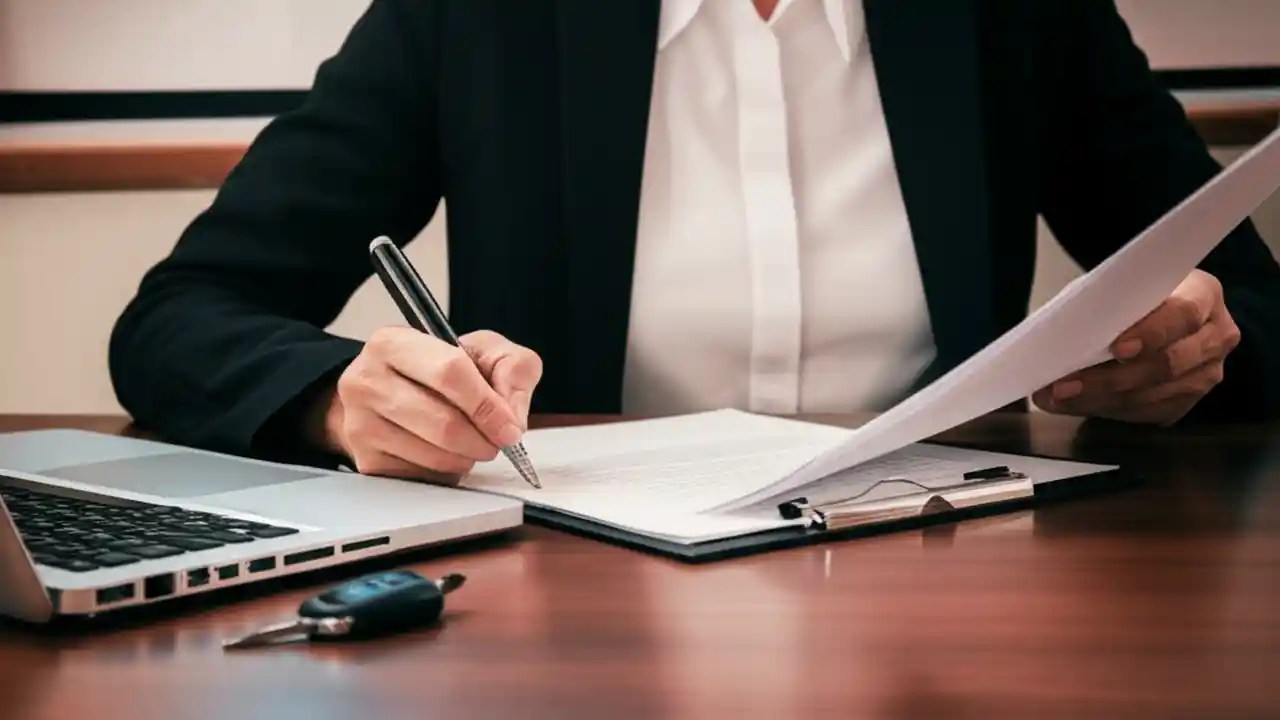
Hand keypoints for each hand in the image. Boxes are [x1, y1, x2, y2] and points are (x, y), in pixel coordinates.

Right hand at [309, 327, 542, 482]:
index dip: (488, 405)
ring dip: (467, 457)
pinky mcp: (366, 461)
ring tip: (472, 444)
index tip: (510, 427)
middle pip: (443, 422)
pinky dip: (446, 471)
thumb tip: (512, 416)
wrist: (395, 392)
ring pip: (433, 454)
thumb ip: (513, 369)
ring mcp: (360, 423)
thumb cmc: (442, 370)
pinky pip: (421, 476)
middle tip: (497, 442)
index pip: (450, 373)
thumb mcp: (484, 351)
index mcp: (393, 343)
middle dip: (482, 439)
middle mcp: (366, 380)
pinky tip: (445, 454)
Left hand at [1034, 269, 1239, 424]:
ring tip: (1056, 397)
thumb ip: (1112, 303)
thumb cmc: (1138, 293)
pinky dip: (1106, 410)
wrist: (1162, 312)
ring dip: (1099, 400)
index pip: (1184, 315)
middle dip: (1111, 379)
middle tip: (1065, 385)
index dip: (1152, 333)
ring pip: (1154, 396)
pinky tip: (1074, 404)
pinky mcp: (1188, 401)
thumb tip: (1064, 332)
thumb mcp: (1128, 285)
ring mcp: (1206, 374)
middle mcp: (1216, 337)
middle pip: (1168, 365)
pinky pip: (1147, 413)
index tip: (1116, 348)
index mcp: (1205, 295)